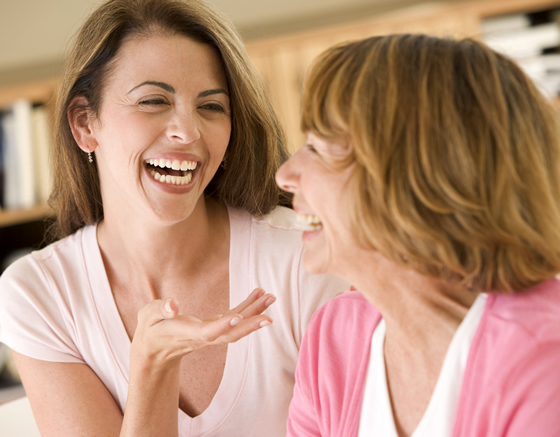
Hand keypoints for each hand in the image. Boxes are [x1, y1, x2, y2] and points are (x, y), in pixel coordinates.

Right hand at [130, 288, 274, 366]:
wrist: (155, 350)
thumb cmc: (151, 329)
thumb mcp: (147, 316)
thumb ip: (160, 310)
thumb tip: (173, 305)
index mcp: (186, 333)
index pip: (207, 332)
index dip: (222, 326)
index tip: (238, 318)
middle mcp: (202, 336)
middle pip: (229, 334)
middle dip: (250, 325)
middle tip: (269, 315)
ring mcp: (211, 334)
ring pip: (236, 328)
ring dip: (255, 313)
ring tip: (270, 297)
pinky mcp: (214, 328)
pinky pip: (234, 319)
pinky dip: (248, 307)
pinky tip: (259, 294)